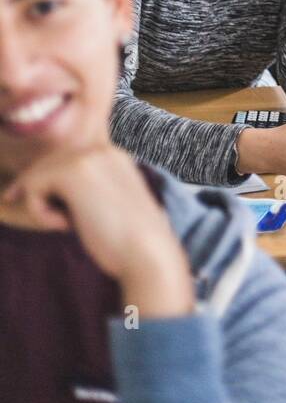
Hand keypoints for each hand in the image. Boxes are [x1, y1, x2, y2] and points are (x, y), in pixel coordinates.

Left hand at [1, 145, 193, 315]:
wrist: (148, 253)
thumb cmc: (129, 242)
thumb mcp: (108, 206)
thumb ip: (87, 191)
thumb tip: (46, 192)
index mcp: (114, 156)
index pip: (68, 156)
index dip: (45, 175)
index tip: (20, 193)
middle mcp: (103, 149)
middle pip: (49, 160)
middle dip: (32, 186)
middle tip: (23, 206)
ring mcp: (89, 157)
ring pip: (39, 172)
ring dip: (42, 203)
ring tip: (65, 226)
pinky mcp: (74, 172)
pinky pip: (34, 186)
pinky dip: (40, 211)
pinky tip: (65, 226)